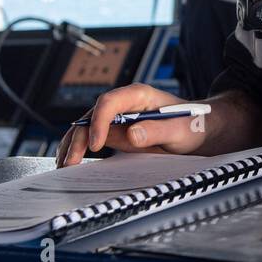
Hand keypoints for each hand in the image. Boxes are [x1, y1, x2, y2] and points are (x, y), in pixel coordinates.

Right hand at [55, 83, 207, 167]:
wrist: (197, 130)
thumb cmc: (192, 125)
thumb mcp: (180, 130)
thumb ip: (158, 131)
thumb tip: (132, 134)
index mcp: (139, 95)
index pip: (110, 101)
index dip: (99, 121)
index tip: (97, 145)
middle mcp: (124, 103)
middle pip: (92, 116)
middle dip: (79, 138)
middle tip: (72, 162)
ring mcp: (117, 118)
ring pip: (86, 127)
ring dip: (73, 145)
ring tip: (64, 166)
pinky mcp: (115, 132)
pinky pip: (91, 138)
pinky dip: (79, 149)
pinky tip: (70, 163)